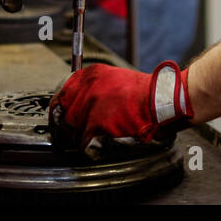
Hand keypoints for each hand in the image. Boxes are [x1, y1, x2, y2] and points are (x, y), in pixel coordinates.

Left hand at [49, 61, 193, 158]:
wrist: (161, 100)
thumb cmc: (143, 95)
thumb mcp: (114, 80)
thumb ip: (93, 89)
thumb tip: (75, 105)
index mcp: (90, 74)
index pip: (62, 94)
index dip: (59, 110)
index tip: (59, 120)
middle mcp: (86, 86)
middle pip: (64, 112)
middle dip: (67, 126)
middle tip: (71, 135)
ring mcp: (90, 104)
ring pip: (72, 128)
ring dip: (79, 137)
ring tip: (91, 139)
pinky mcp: (96, 122)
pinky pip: (83, 141)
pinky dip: (88, 147)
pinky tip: (96, 145)